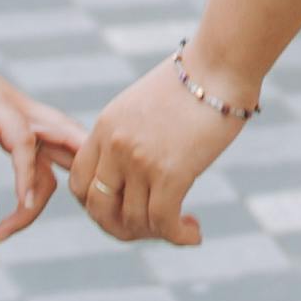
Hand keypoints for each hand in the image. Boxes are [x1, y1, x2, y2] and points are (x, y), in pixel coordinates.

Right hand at [0, 48, 84, 241]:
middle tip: (65, 222)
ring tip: (55, 215)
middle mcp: (33, 122)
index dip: (31, 208)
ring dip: (66, 182)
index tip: (2, 234)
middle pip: (75, 158)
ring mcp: (22, 114)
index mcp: (24, 131)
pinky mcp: (4, 110)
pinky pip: (26, 147)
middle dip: (81, 189)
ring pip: (65, 146)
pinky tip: (23, 202)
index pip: (48, 174)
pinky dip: (28, 175)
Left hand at [73, 51, 252, 246]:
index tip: (124, 209)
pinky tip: (194, 233)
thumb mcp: (144, 105)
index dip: (97, 206)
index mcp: (105, 127)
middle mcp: (116, 146)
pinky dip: (178, 236)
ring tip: (183, 227)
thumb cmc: (193, 80)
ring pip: (134, 221)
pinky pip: (164, 222)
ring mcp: (140, 160)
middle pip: (99, 209)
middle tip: (150, 228)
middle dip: (122, 227)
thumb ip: (131, 135)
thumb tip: (138, 167)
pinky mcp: (171, 173)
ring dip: (158, 233)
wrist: (220, 64)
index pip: (79, 183)